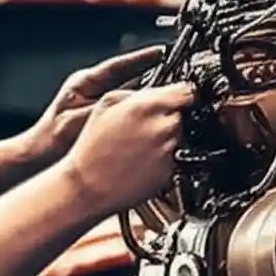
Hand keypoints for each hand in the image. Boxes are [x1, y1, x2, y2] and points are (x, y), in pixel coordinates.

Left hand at [21, 45, 164, 163]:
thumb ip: (105, 111)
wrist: (40, 154)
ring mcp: (98, 102)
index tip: (162, 52)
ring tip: (169, 92)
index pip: (119, 65)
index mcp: (85, 82)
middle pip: (128, 77)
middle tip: (173, 73)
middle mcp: (93, 88)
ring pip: (130, 93)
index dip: (142, 59)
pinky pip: (127, 108)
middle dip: (151, 75)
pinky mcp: (102, 116)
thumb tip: (130, 106)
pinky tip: (155, 114)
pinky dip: (140, 110)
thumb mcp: (79, 120)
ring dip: (148, 94)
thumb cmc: (51, 138)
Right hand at [61, 82, 196, 217]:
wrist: (88, 185)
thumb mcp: (106, 103)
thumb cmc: (92, 148)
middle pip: (183, 114)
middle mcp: (164, 127)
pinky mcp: (172, 171)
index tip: (179, 95)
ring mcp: (170, 150)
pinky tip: (143, 158)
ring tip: (140, 143)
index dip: (182, 93)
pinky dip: (164, 155)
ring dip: (166, 136)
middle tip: (146, 124)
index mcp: (149, 106)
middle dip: (170, 115)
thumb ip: (138, 92)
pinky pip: (176, 156)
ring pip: (179, 135)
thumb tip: (158, 90)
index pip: (187, 91)